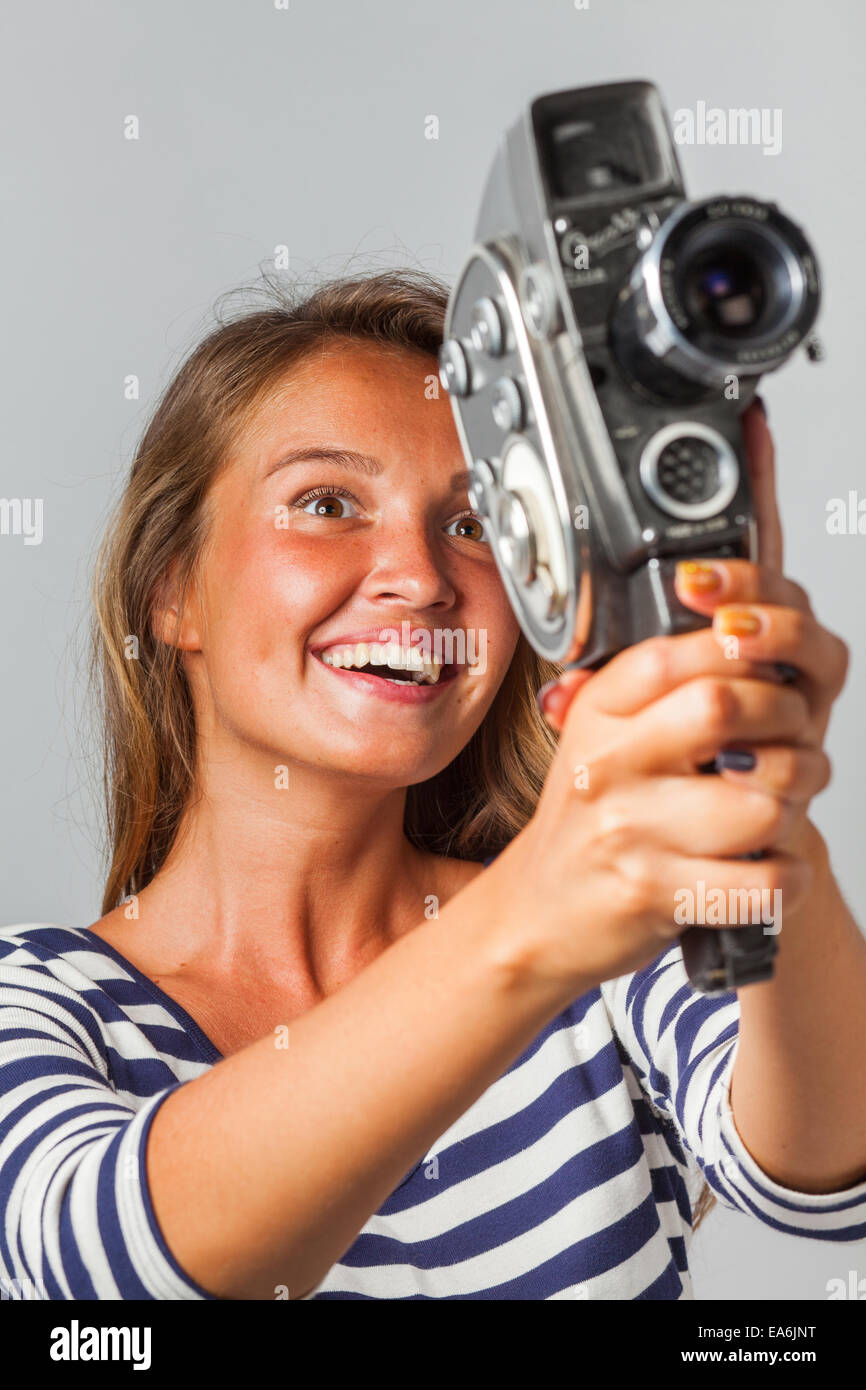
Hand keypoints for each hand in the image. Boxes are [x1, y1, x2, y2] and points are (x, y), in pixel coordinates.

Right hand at [492, 401, 849, 994]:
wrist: (542, 909)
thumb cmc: (591, 818)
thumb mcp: (604, 734)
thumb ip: (659, 682)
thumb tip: (738, 615)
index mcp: (599, 713)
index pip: (672, 650)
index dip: (737, 637)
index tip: (762, 649)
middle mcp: (608, 765)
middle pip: (723, 707)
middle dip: (786, 720)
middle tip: (792, 733)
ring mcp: (631, 831)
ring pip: (761, 800)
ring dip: (794, 805)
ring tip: (779, 805)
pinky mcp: (659, 893)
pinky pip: (763, 879)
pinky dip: (784, 874)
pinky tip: (765, 863)